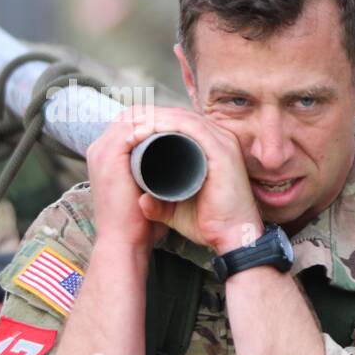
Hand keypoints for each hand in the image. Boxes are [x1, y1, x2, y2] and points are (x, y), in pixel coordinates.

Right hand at [85, 107, 173, 253]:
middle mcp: (98, 149)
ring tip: (186, 123)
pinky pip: (132, 126)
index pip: (129, 123)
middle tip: (188, 120)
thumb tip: (177, 180)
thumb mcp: (143, 196)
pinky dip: (155, 123)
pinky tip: (177, 127)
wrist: (123, 244)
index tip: (181, 125)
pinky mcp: (111, 156)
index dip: (156, 120)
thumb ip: (155, 185)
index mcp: (103, 156)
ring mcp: (102, 151)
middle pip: (132, 115)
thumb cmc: (135, 226)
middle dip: (161, 114)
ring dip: (161, 116)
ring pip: (134, 117)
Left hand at [123, 106, 261, 254]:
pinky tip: (146, 129)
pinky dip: (166, 125)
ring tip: (130, 129)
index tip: (126, 131)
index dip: (152, 122)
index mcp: (212, 146)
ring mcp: (223, 142)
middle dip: (149, 117)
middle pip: (178, 116)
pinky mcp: (222, 151)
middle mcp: (219, 139)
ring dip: (153, 119)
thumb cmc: (208, 223)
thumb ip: (158, 205)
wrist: (231, 239)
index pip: (179, 122)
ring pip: (182, 119)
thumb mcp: (176, 210)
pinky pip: (191, 127)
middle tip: (124, 125)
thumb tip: (141, 201)